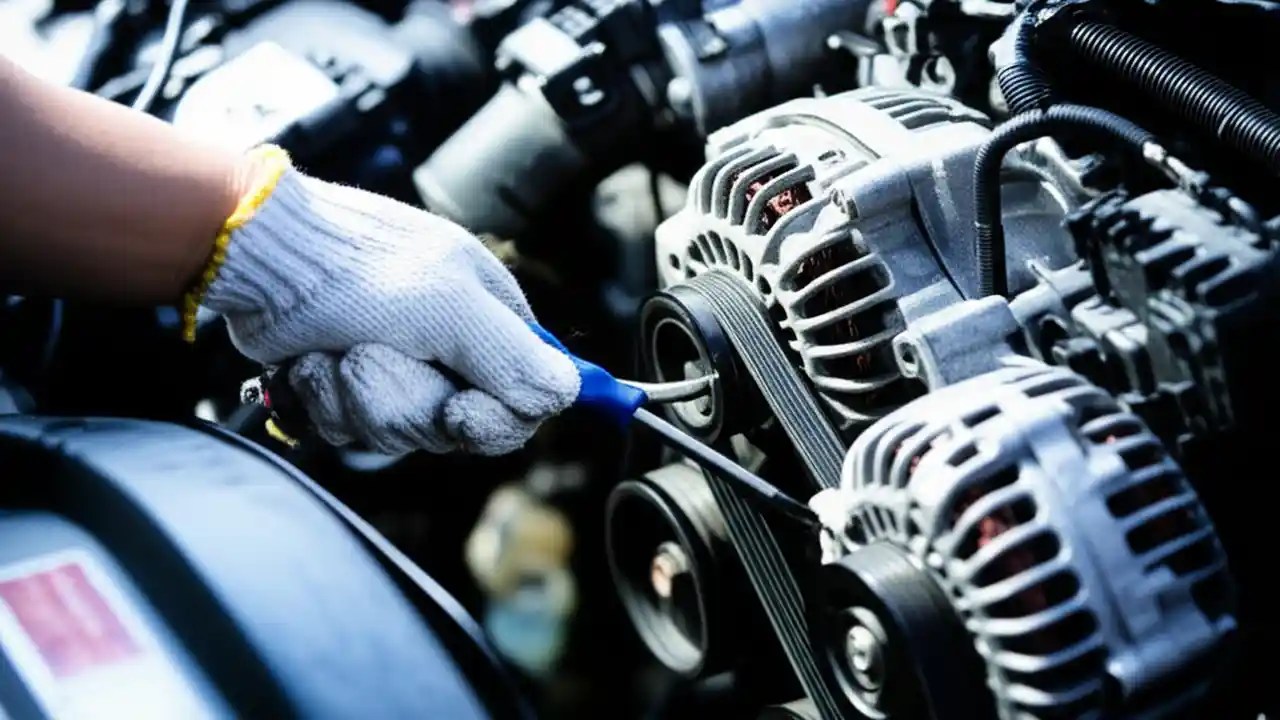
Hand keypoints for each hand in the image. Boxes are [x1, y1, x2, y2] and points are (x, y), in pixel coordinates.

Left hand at [202, 160, 579, 455]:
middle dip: (407, 401)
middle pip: (458, 424)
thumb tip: (570, 392)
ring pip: (400, 430)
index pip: (527, 395)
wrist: (256, 259)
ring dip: (358, 397)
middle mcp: (449, 341)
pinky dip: (323, 398)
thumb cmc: (354, 267)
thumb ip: (514, 358)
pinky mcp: (346, 382)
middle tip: (371, 359)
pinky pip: (351, 426)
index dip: (496, 417)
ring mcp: (396, 363)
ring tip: (336, 352)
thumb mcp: (450, 309)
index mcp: (489, 313)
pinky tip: (310, 362)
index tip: (458, 408)